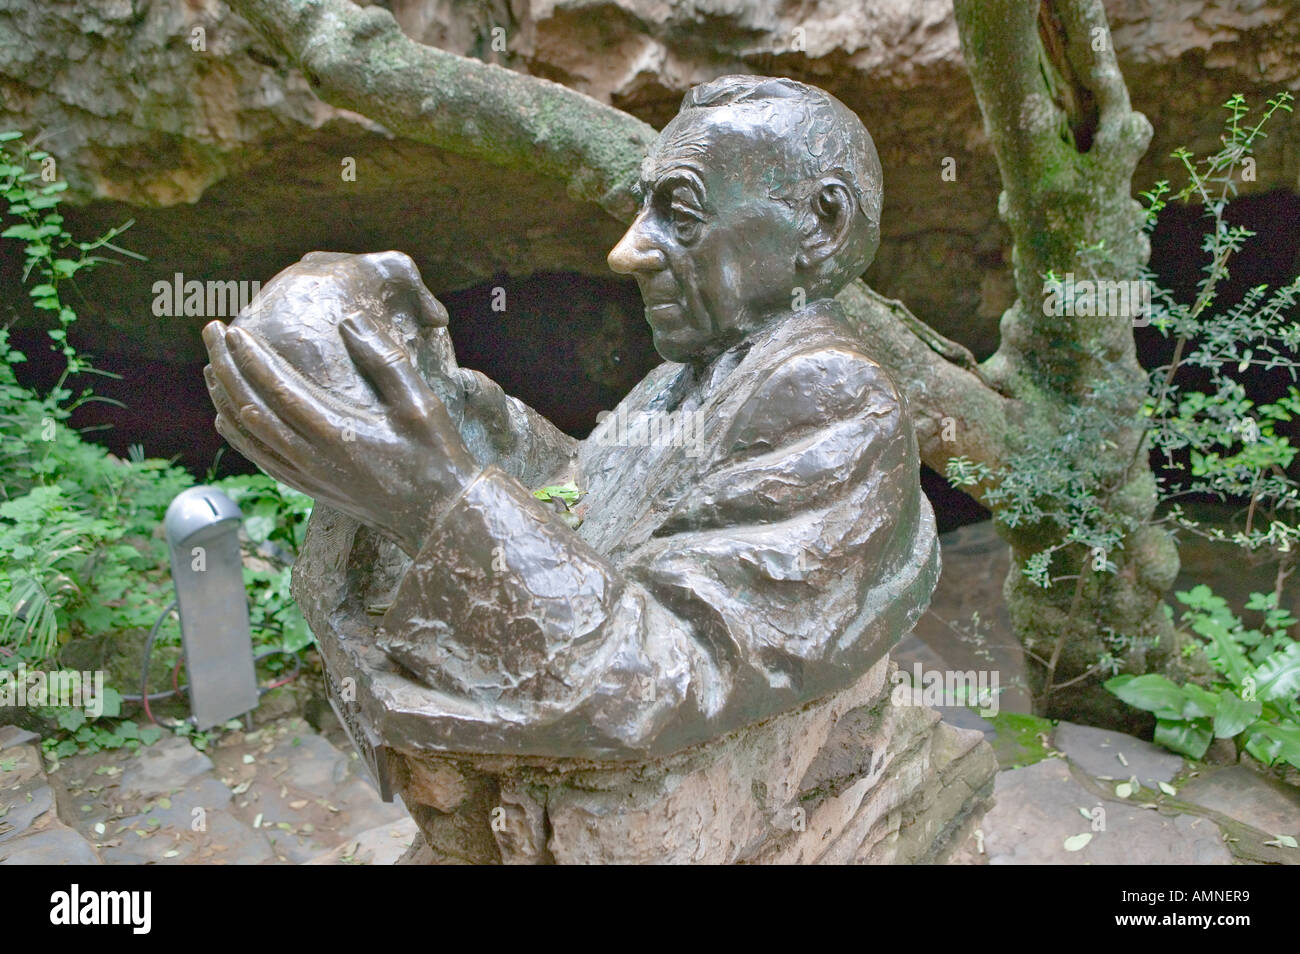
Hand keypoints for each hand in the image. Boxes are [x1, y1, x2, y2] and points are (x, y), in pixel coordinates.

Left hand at [203, 312, 478, 556]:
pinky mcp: (310, 488)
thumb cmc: (436, 456)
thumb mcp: (421, 402)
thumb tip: (349, 320)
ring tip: (211, 365)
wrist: (439, 517)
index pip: (279, 388)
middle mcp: (313, 457)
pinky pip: (260, 458)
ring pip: (248, 434)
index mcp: (338, 433)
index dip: (252, 356)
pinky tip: (227, 416)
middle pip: (251, 407)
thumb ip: (385, 359)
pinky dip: (238, 434)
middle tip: (212, 332)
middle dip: (227, 366)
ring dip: (224, 397)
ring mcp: (308, 476)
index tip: (233, 328)